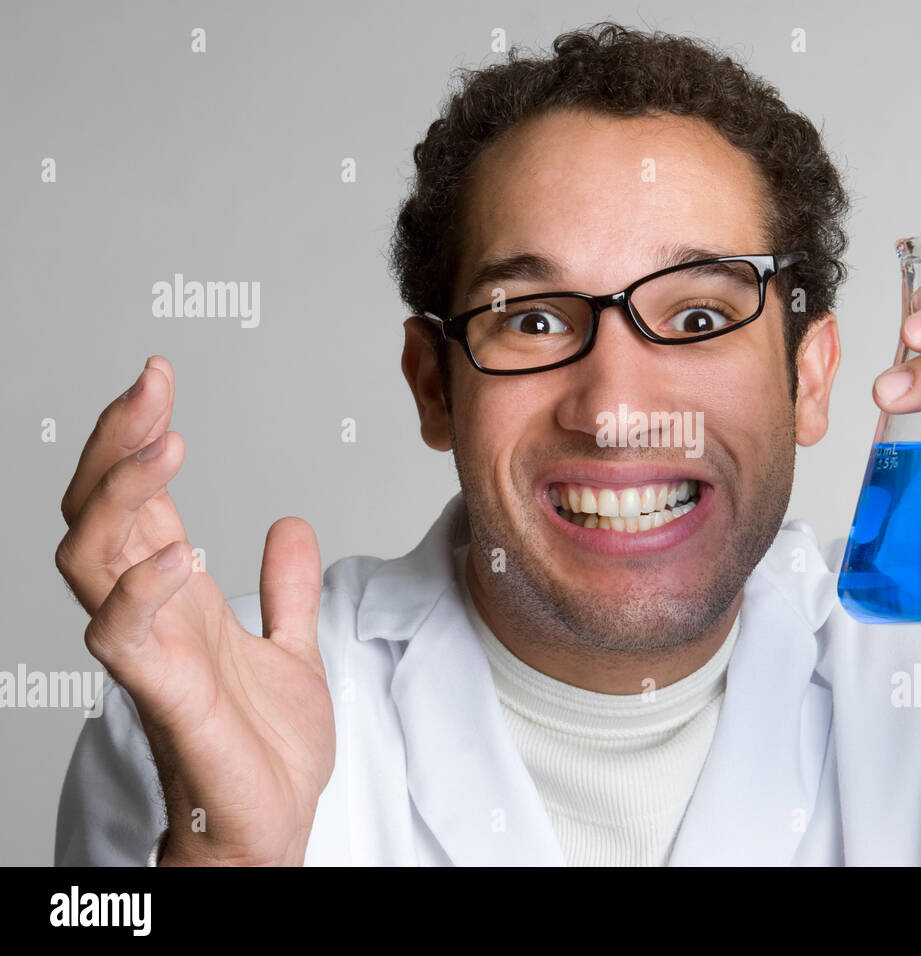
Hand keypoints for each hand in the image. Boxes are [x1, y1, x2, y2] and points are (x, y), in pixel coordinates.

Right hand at [55, 356, 335, 863]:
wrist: (272, 826)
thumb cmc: (265, 748)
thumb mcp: (293, 647)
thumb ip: (287, 589)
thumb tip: (288, 525)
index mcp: (179, 598)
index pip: (138, 502)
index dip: (135, 438)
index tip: (158, 378)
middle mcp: (153, 617)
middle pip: (97, 513)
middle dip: (115, 443)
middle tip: (150, 386)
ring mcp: (153, 656)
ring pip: (90, 562)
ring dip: (122, 498)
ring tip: (165, 446)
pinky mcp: (169, 701)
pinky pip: (125, 641)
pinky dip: (142, 592)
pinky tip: (179, 552)